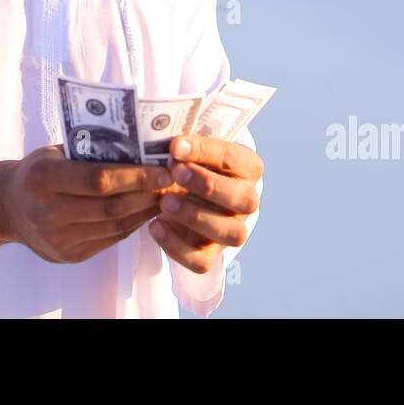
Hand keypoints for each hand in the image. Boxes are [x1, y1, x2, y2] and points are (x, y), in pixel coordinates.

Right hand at [1, 145, 172, 263]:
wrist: (6, 207)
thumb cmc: (38, 171)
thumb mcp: (56, 153)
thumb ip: (91, 152)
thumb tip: (142, 149)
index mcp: (43, 178)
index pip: (99, 179)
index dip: (136, 176)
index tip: (164, 170)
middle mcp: (47, 212)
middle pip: (110, 205)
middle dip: (147, 194)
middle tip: (173, 182)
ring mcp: (56, 239)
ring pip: (114, 225)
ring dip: (145, 210)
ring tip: (165, 195)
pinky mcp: (67, 255)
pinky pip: (110, 239)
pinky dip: (132, 223)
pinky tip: (146, 210)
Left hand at [149, 134, 262, 274]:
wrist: (186, 192)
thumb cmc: (190, 162)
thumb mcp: (192, 149)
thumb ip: (184, 146)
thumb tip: (167, 143)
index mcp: (248, 167)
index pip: (232, 159)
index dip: (204, 151)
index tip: (175, 146)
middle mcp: (248, 200)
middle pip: (241, 198)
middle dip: (206, 185)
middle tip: (175, 173)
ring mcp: (234, 229)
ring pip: (228, 232)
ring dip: (195, 217)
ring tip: (164, 202)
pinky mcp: (212, 253)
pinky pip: (202, 260)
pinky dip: (177, 247)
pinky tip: (155, 226)